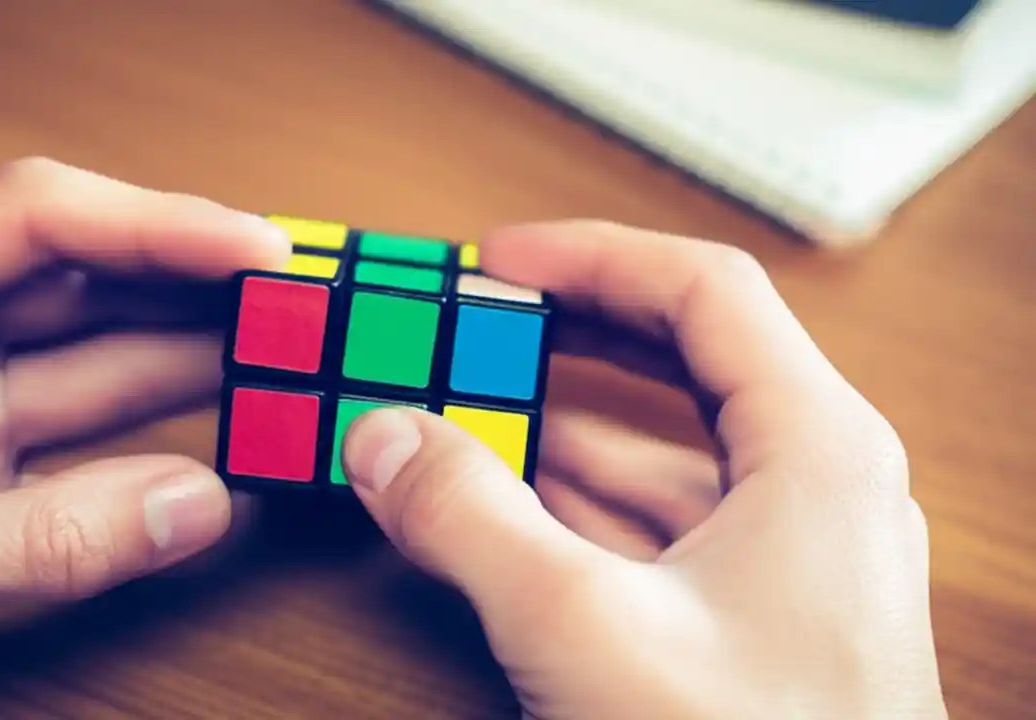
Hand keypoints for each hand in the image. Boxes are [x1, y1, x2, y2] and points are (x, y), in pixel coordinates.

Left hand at [0, 158, 289, 718]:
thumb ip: (37, 537)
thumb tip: (197, 502)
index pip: (34, 221)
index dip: (158, 223)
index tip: (259, 247)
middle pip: (83, 274)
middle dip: (193, 278)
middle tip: (295, 293)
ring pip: (101, 350)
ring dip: (195, 348)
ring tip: (287, 347)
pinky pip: (96, 434)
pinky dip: (167, 432)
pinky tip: (228, 429)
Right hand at [342, 222, 946, 718]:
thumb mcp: (588, 632)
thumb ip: (471, 520)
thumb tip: (384, 435)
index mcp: (815, 449)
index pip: (701, 293)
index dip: (592, 260)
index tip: (499, 260)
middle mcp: (812, 486)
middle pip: (678, 362)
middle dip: (564, 338)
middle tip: (471, 321)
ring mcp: (782, 556)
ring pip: (655, 452)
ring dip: (552, 427)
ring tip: (461, 406)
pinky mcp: (746, 617)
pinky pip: (649, 526)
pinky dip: (570, 503)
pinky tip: (499, 500)